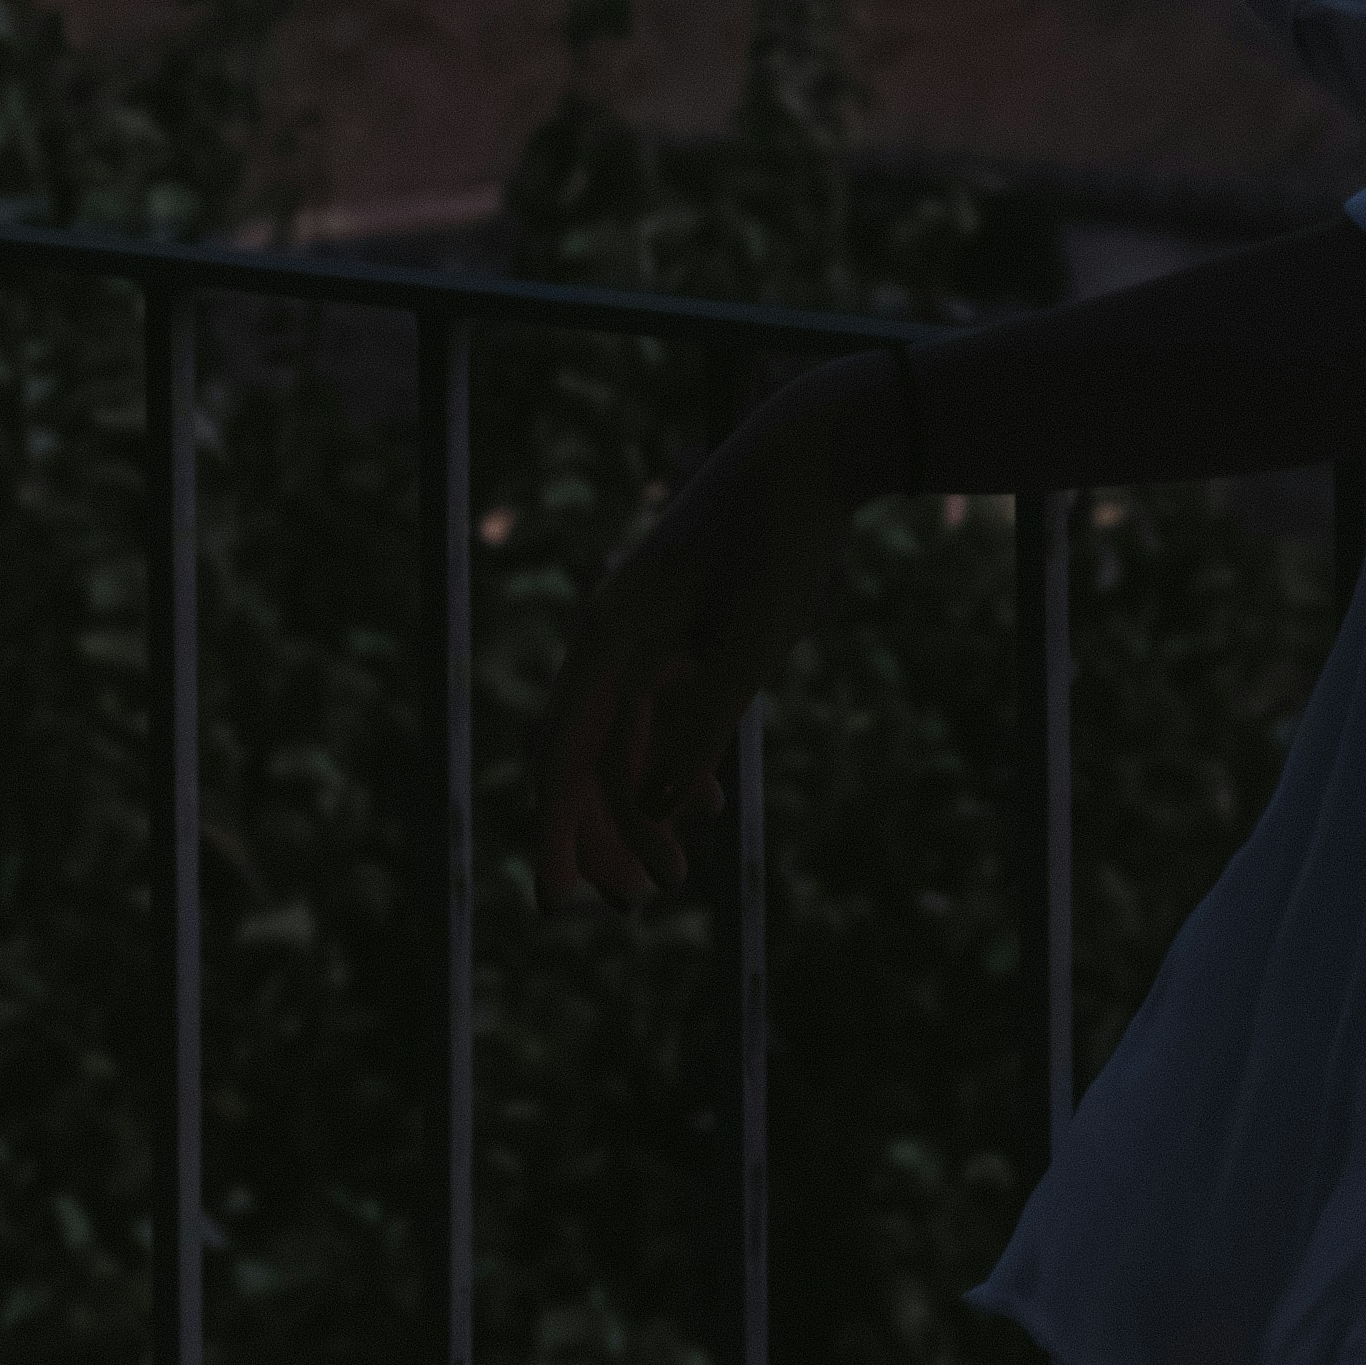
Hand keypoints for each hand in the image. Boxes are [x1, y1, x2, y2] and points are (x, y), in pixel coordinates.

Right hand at [534, 364, 889, 908]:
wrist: (810, 453)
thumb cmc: (778, 544)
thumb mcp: (748, 648)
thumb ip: (700, 729)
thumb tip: (659, 810)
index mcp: (612, 636)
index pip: (567, 755)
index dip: (558, 833)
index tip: (555, 903)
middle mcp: (613, 635)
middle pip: (585, 757)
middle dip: (601, 837)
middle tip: (627, 911)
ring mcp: (644, 631)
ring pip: (623, 739)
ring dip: (641, 808)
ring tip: (670, 880)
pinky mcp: (679, 627)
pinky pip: (657, 710)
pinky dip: (673, 760)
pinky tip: (704, 809)